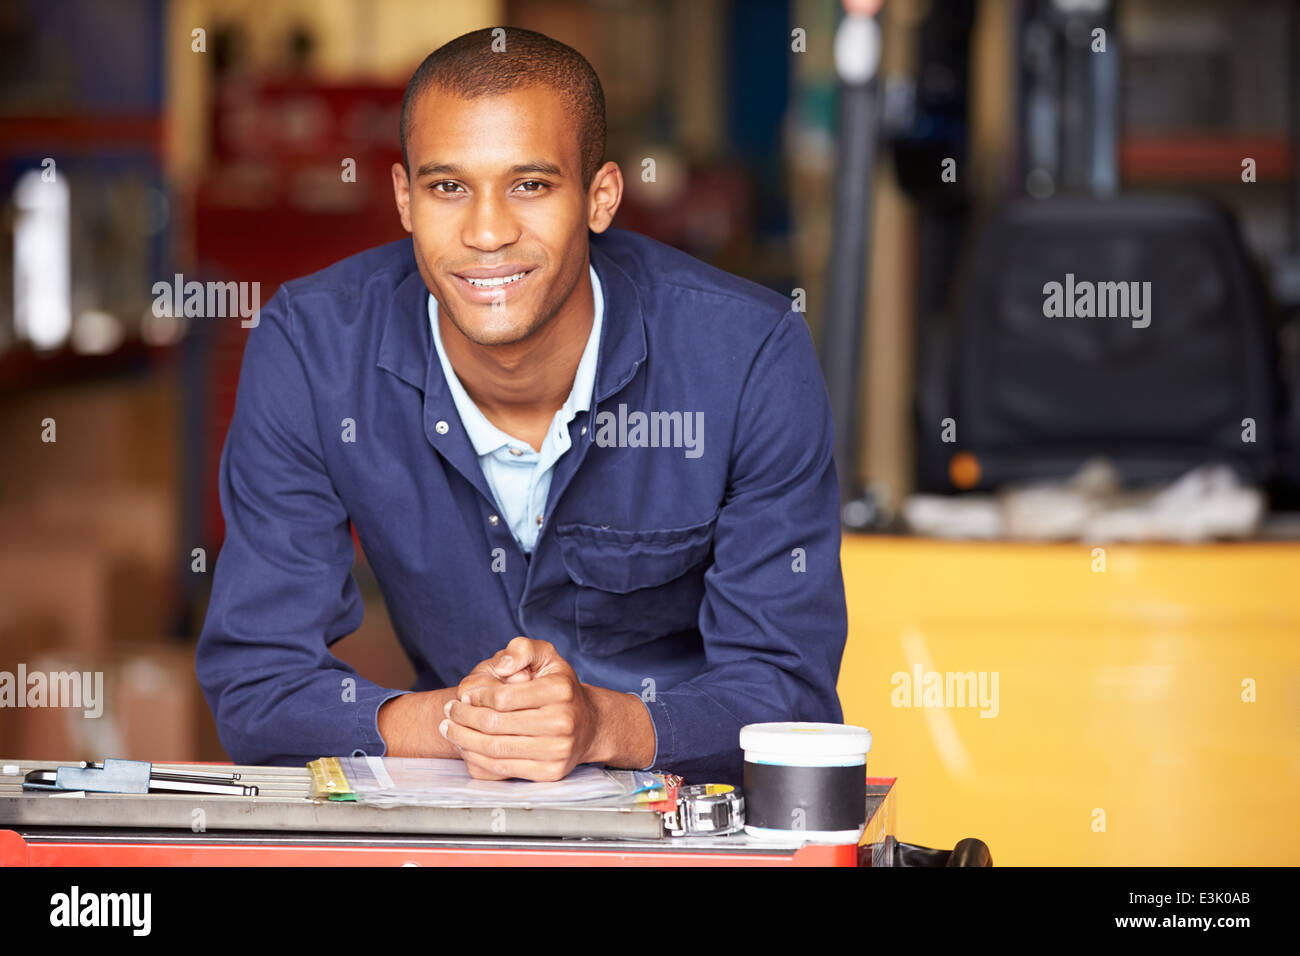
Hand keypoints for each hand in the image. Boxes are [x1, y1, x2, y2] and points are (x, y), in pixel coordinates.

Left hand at [441, 637, 599, 781]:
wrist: (589, 725)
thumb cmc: (560, 688)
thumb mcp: (545, 656)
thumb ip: (521, 649)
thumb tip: (502, 667)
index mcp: (559, 690)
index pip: (503, 698)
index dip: (476, 697)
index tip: (464, 696)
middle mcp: (562, 722)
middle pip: (495, 725)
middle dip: (463, 719)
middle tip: (449, 712)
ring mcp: (558, 751)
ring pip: (495, 750)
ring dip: (464, 740)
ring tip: (450, 729)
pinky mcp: (550, 773)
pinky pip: (503, 770)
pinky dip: (478, 760)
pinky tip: (467, 747)